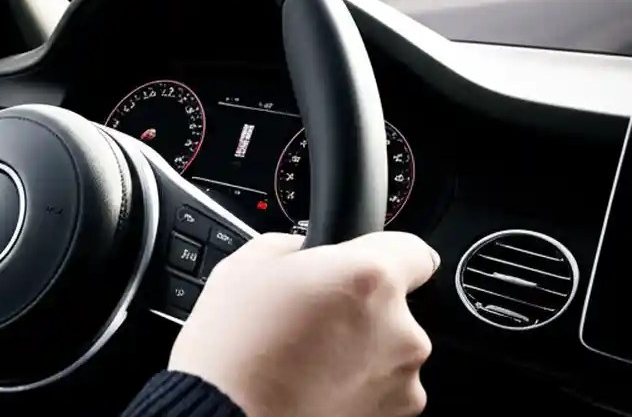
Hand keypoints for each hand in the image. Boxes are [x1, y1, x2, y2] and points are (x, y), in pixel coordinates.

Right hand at [169, 231, 438, 416]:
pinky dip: (356, 386)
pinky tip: (314, 386)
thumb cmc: (232, 349)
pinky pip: (382, 388)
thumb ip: (297, 247)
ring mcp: (401, 380)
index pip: (414, 250)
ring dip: (359, 350)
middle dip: (358, 309)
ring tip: (307, 360)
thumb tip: (308, 253)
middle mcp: (400, 328)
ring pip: (388, 349)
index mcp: (368, 277)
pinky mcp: (394, 416)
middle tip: (309, 320)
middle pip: (394, 305)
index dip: (384, 254)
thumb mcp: (248, 264)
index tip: (366, 264)